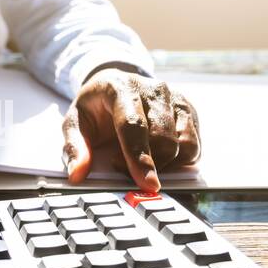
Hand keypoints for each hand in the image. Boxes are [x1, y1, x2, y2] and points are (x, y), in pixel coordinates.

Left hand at [62, 67, 200, 191]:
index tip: (147, 183)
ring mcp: (176, 98)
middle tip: (120, 165)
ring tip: (139, 160)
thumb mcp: (74, 122)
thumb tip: (77, 174)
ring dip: (165, 164)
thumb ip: (74, 148)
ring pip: (183, 144)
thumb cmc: (95, 106)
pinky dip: (179, 161)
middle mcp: (154, 89)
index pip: (134, 125)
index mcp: (122, 87)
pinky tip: (159, 158)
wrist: (114, 84)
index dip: (140, 158)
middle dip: (147, 165)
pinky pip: (193, 145)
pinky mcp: (189, 111)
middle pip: (163, 139)